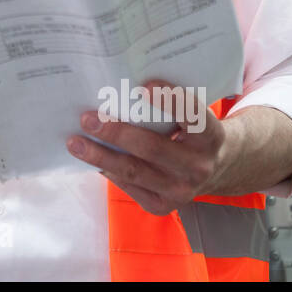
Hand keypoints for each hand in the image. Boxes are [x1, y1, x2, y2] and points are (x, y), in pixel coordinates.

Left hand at [65, 87, 228, 216]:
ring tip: (75, 142)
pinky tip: (91, 159)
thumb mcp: (193, 117)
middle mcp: (199, 166)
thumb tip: (118, 90)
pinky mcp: (163, 207)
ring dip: (100, 156)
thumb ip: (168, 106)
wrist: (217, 169)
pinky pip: (129, 187)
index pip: (193, 115)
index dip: (170, 100)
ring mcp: (181, 191)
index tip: (144, 85)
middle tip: (87, 118)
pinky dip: (108, 171)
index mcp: (211, 136)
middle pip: (152, 148)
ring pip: (133, 171)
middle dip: (115, 133)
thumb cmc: (193, 131)